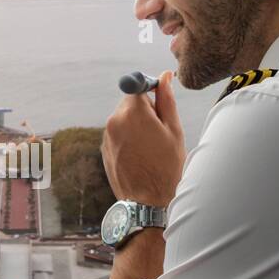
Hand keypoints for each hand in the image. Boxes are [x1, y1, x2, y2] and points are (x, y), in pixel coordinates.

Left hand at [101, 69, 183, 205]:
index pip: (138, 86)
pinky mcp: (104, 149)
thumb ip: (167, 100)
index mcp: (133, 112)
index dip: (151, 92)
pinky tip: (140, 156)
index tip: (159, 104)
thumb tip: (164, 76)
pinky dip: (128, 139)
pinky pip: (117, 134)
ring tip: (150, 148)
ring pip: (123, 119)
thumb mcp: (174, 131)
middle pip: (129, 102)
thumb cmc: (166, 167)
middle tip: (159, 132)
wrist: (147, 202)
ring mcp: (107, 136)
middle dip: (144, 111)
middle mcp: (114, 121)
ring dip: (135, 125)